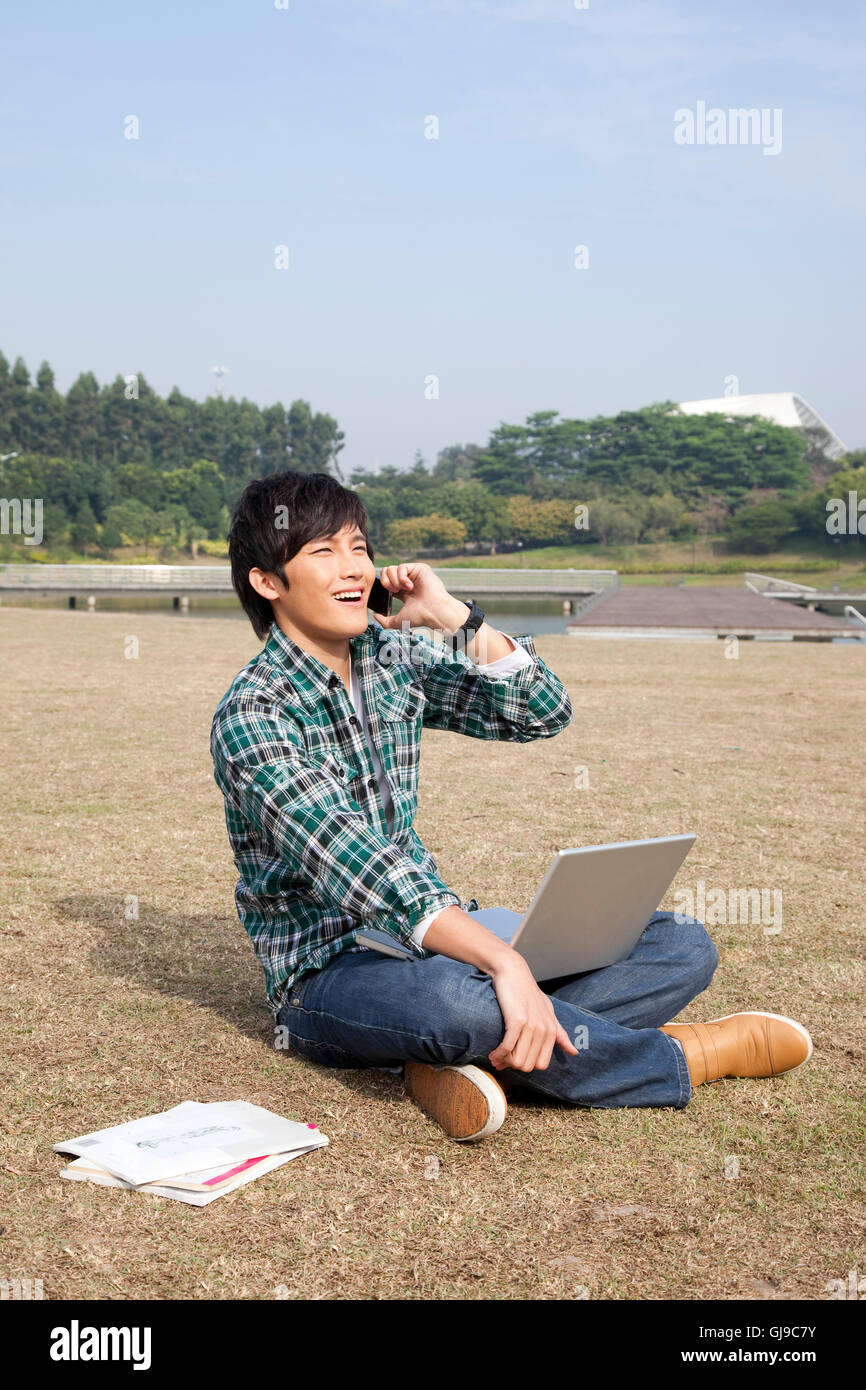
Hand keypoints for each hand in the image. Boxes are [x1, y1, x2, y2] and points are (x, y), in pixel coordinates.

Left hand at [376, 562, 465, 632]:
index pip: (386, 582)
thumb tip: (375, 616)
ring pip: (391, 568)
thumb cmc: (420, 617)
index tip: (388, 595)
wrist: (433, 612)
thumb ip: (385, 621)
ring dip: (394, 581)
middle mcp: (407, 582)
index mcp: (403, 592)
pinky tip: (409, 586)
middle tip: (393, 591)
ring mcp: (413, 574)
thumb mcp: (398, 621)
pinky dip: (402, 578)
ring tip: (402, 590)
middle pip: (386, 572)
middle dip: (385, 582)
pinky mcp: (419, 568)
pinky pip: (401, 567)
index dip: (383, 586)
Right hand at [487, 957, 579, 1072]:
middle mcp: (544, 1030)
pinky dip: (498, 1054)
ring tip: (496, 1056)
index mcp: (552, 1030)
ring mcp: (531, 1026)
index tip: (513, 1061)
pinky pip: (507, 1048)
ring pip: (517, 1060)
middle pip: (527, 1065)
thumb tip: (574, 1052)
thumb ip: (560, 1033)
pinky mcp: (517, 1021)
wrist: (513, 972)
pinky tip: (493, 1053)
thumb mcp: (548, 1011)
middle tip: (501, 1060)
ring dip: (503, 1062)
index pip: (540, 1064)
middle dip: (512, 1066)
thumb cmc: (528, 992)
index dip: (525, 1065)